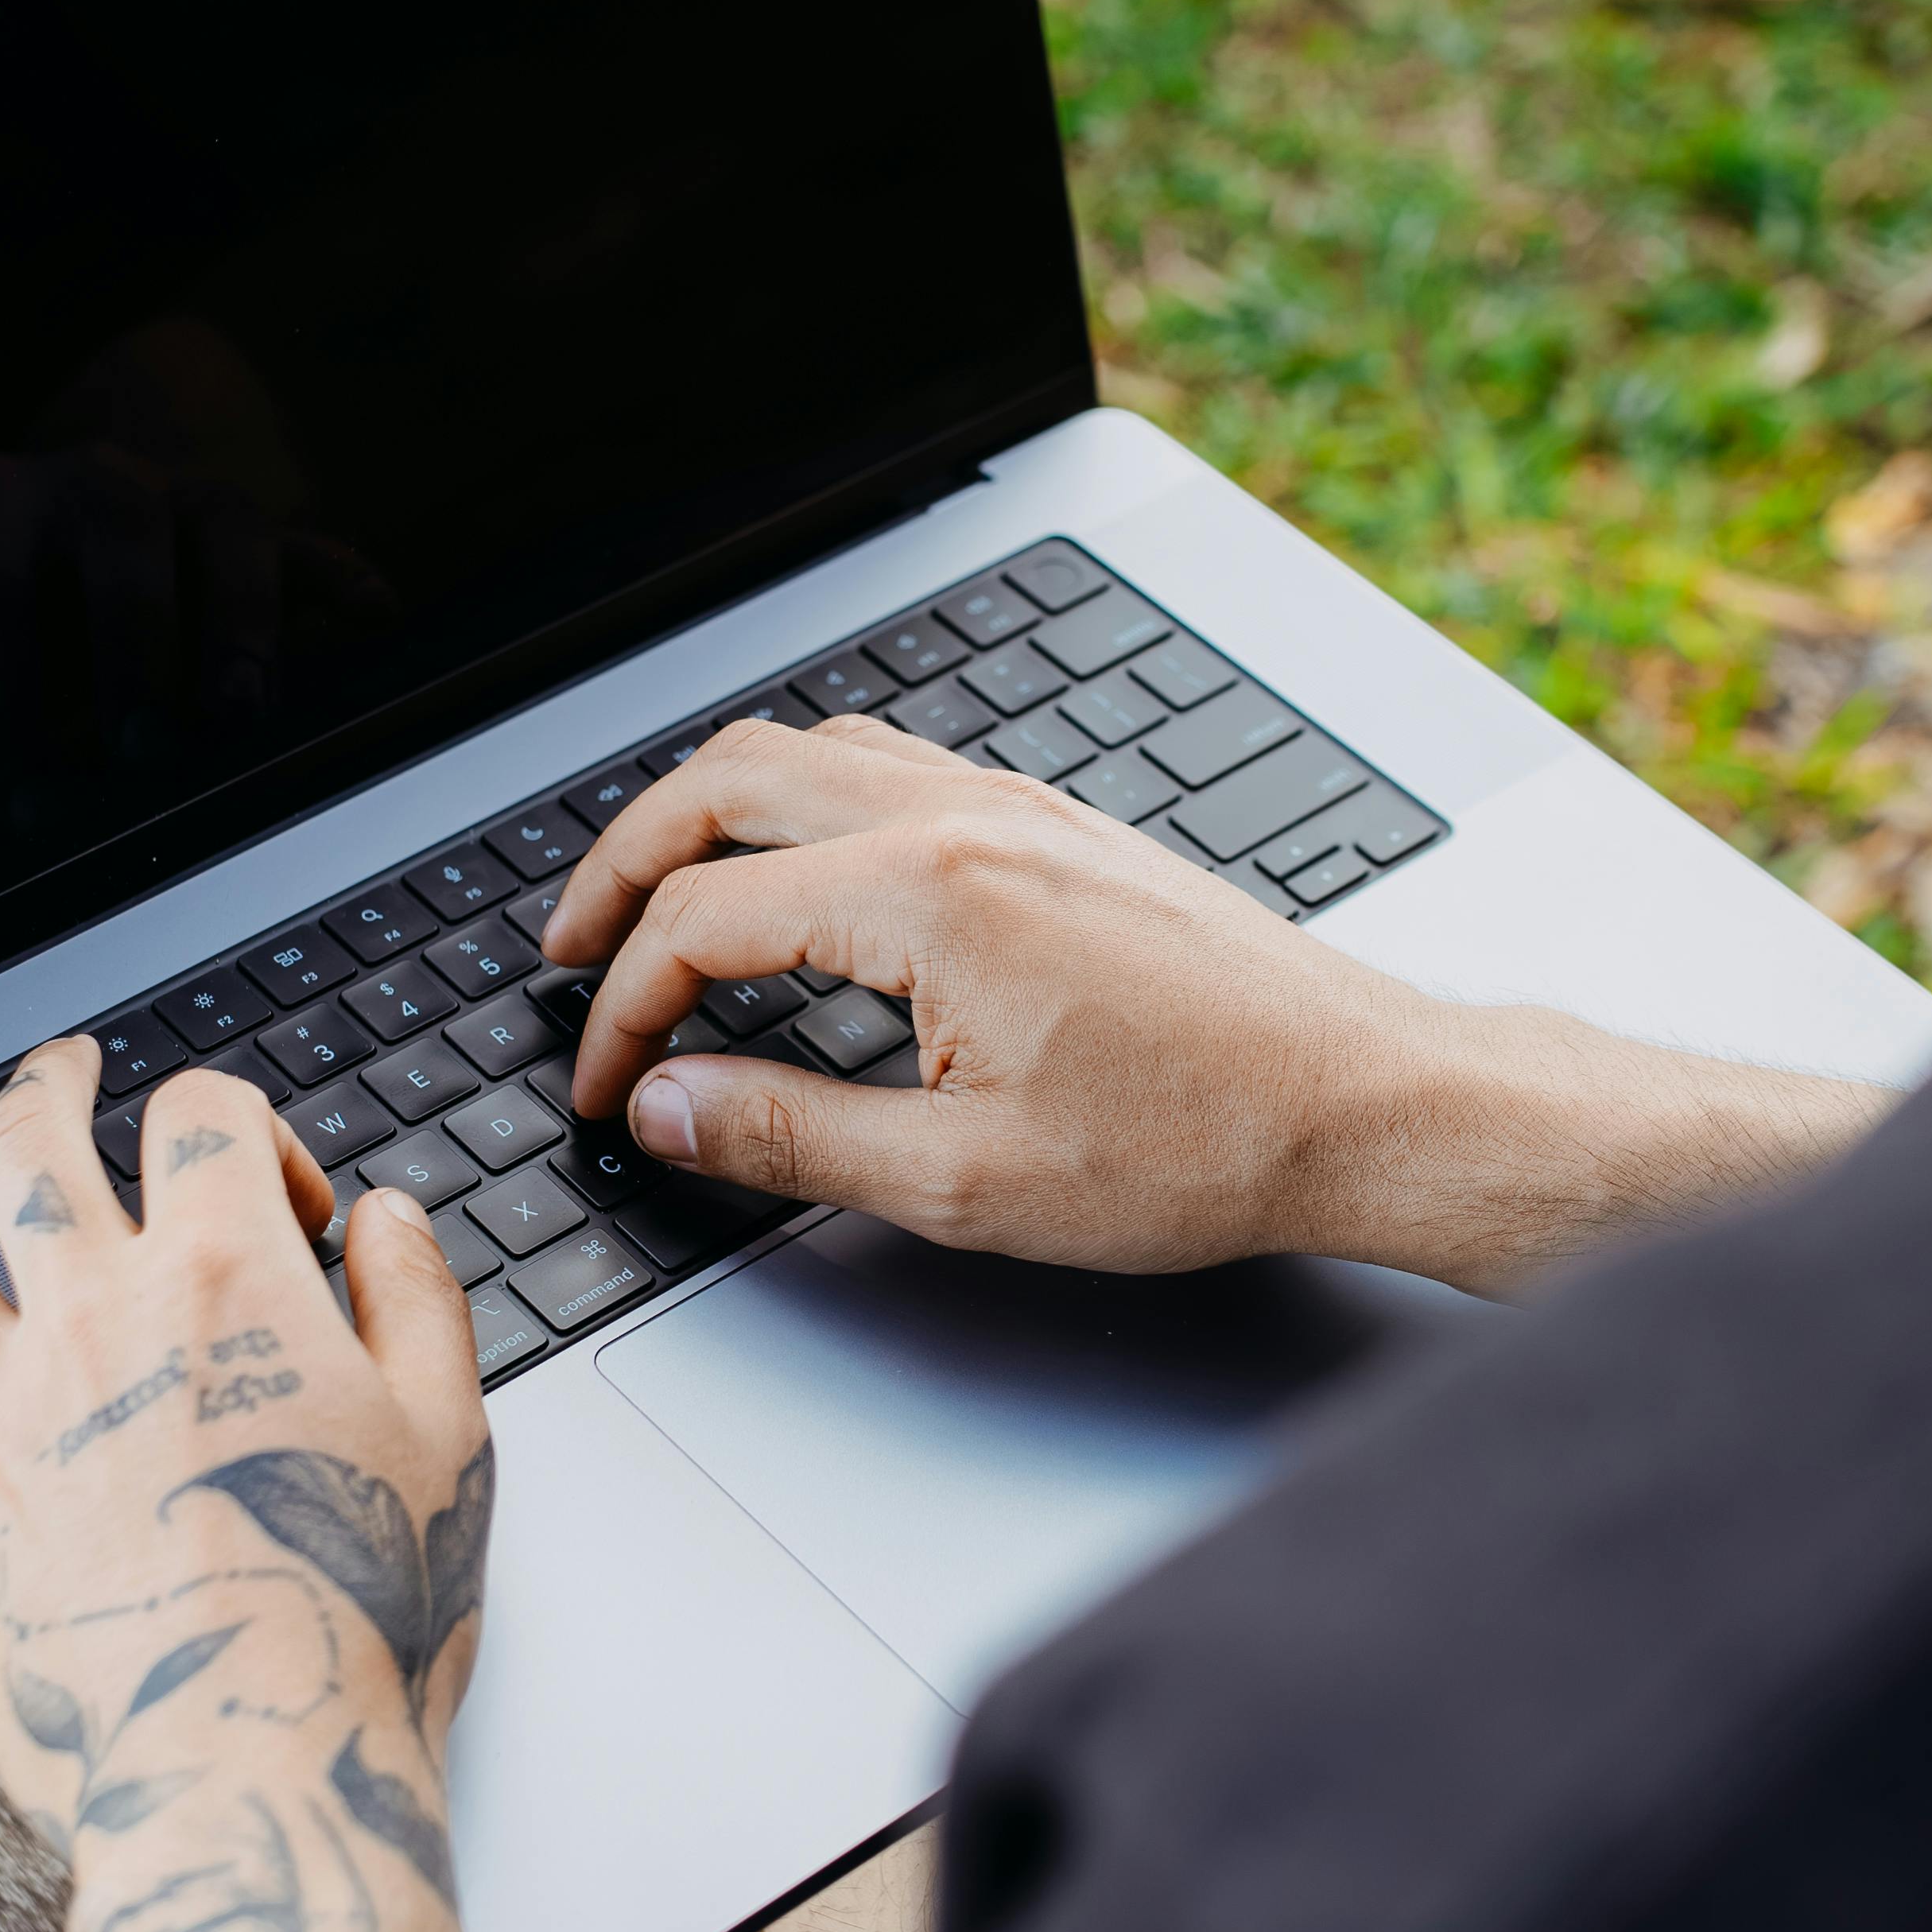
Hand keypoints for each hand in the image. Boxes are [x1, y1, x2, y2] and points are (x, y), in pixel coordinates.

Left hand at [0, 1039, 492, 1868]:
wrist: (247, 1773)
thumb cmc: (366, 1614)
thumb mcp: (450, 1434)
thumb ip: (418, 1298)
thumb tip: (384, 1217)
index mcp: (217, 1278)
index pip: (202, 1114)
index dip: (248, 1126)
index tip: (277, 1191)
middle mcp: (85, 1323)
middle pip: (27, 1143)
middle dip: (46, 1083)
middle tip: (59, 1067)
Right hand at [542, 709, 1889, 1296]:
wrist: (1360, 1099)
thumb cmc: (1200, 1144)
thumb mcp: (965, 1181)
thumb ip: (791, 1137)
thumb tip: (669, 1108)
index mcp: (926, 894)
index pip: (705, 921)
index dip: (623, 1009)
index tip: (604, 1086)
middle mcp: (964, 818)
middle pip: (730, 783)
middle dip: (623, 866)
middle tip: (571, 953)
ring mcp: (1016, 808)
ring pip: (811, 750)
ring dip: (708, 814)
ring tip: (656, 900)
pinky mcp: (1056, 827)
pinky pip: (889, 763)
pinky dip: (800, 800)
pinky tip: (797, 871)